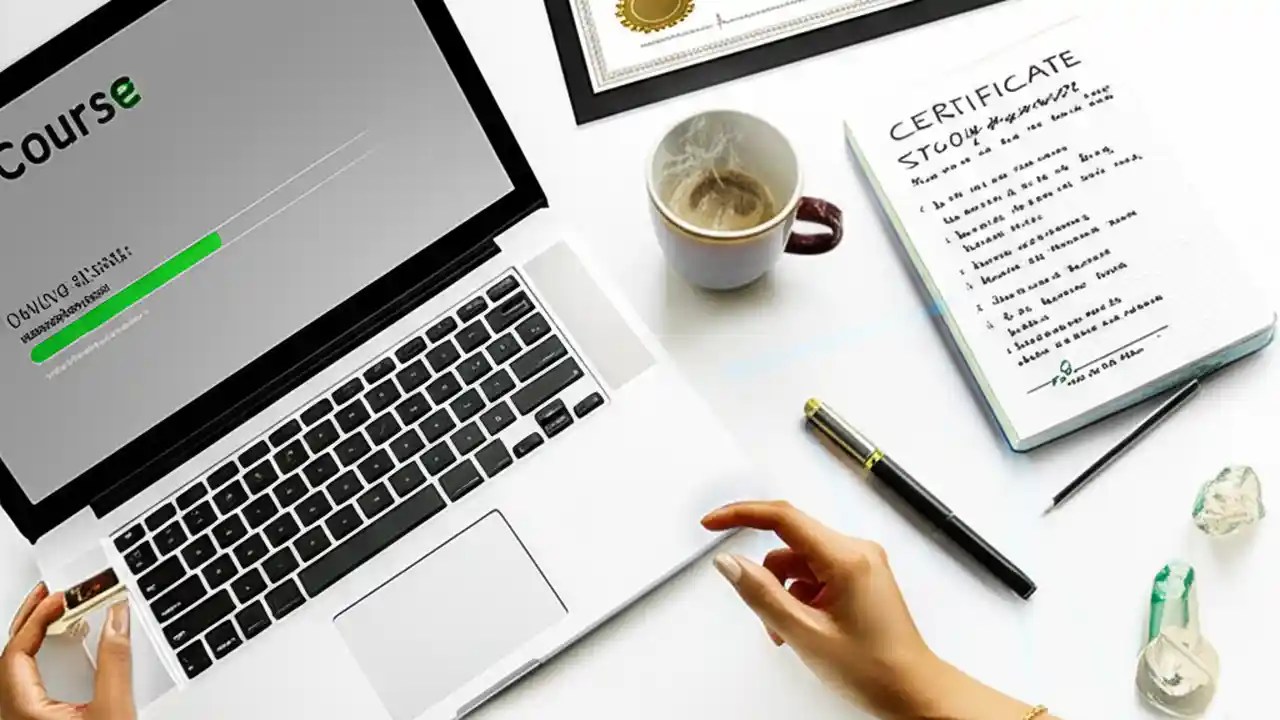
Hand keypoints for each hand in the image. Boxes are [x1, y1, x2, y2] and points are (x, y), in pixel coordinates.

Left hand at [1, 583, 134, 719]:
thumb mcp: (113, 709)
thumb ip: (114, 662)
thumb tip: (116, 620)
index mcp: (24, 710)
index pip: (16, 653)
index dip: (37, 619)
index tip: (59, 599)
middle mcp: (15, 715)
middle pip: (11, 657)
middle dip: (31, 620)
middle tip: (49, 595)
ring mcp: (25, 719)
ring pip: (16, 670)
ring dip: (33, 637)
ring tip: (52, 614)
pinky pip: (26, 683)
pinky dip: (38, 657)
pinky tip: (58, 649)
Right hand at [703, 501, 1050, 719]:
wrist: (913, 693)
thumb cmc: (875, 669)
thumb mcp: (804, 634)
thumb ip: (761, 595)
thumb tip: (729, 564)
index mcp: (847, 557)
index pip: (782, 517)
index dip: (740, 515)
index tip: (712, 523)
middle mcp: (857, 551)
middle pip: (788, 547)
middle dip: (769, 581)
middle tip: (769, 621)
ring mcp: (860, 563)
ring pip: (798, 565)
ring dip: (783, 596)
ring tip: (792, 635)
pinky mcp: (859, 577)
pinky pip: (813, 576)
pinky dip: (800, 600)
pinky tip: (805, 630)